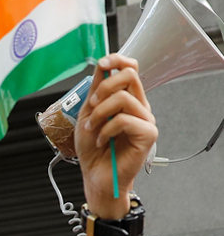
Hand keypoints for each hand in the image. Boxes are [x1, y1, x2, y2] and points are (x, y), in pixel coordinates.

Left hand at [75, 54, 156, 218]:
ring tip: (91, 129)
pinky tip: (102, 141)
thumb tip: (101, 66)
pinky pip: (125, 120)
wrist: (96, 176)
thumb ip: (95, 91)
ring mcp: (145, 120)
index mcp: (126, 99)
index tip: (102, 63)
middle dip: (104, 87)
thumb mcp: (87, 115)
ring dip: (99, 113)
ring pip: (123, 98)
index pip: (130, 69)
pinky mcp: (148, 134)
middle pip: (130, 76)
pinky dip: (106, 130)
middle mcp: (139, 106)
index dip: (118, 60)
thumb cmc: (93, 149)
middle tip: (92, 105)